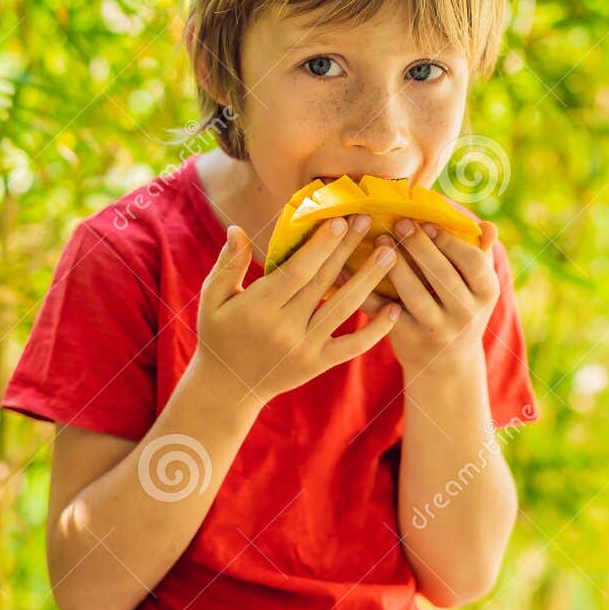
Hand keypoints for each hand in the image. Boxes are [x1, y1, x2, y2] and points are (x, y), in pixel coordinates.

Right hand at [193, 214, 399, 405]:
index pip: (296, 272)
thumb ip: (228, 264)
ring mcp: (304, 348)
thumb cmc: (218, 335)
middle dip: (348, 250)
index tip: (340, 221)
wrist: (227, 388)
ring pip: (343, 310)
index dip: (321, 247)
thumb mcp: (213, 298)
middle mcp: (284, 328)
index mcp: (258, 308)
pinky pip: (352, 347)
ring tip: (391, 254)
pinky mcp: (318, 364)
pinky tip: (395, 309)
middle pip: (323, 283)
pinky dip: (376, 330)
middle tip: (369, 221)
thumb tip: (238, 229)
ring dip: (370, 281)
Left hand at [347, 217, 499, 371]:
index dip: (450, 241)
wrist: (446, 362)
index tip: (428, 223)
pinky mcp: (409, 340)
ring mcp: (438, 330)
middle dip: (420, 247)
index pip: (473, 262)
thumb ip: (479, 254)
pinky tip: (350, 270)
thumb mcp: (477, 286)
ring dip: (396, 267)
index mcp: (486, 293)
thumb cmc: (459, 308)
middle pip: (443, 277)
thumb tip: (487, 226)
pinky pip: (384, 312)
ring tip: (380, 242)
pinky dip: (367, 291)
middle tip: (400, 224)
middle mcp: (466, 314)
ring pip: (414, 296)